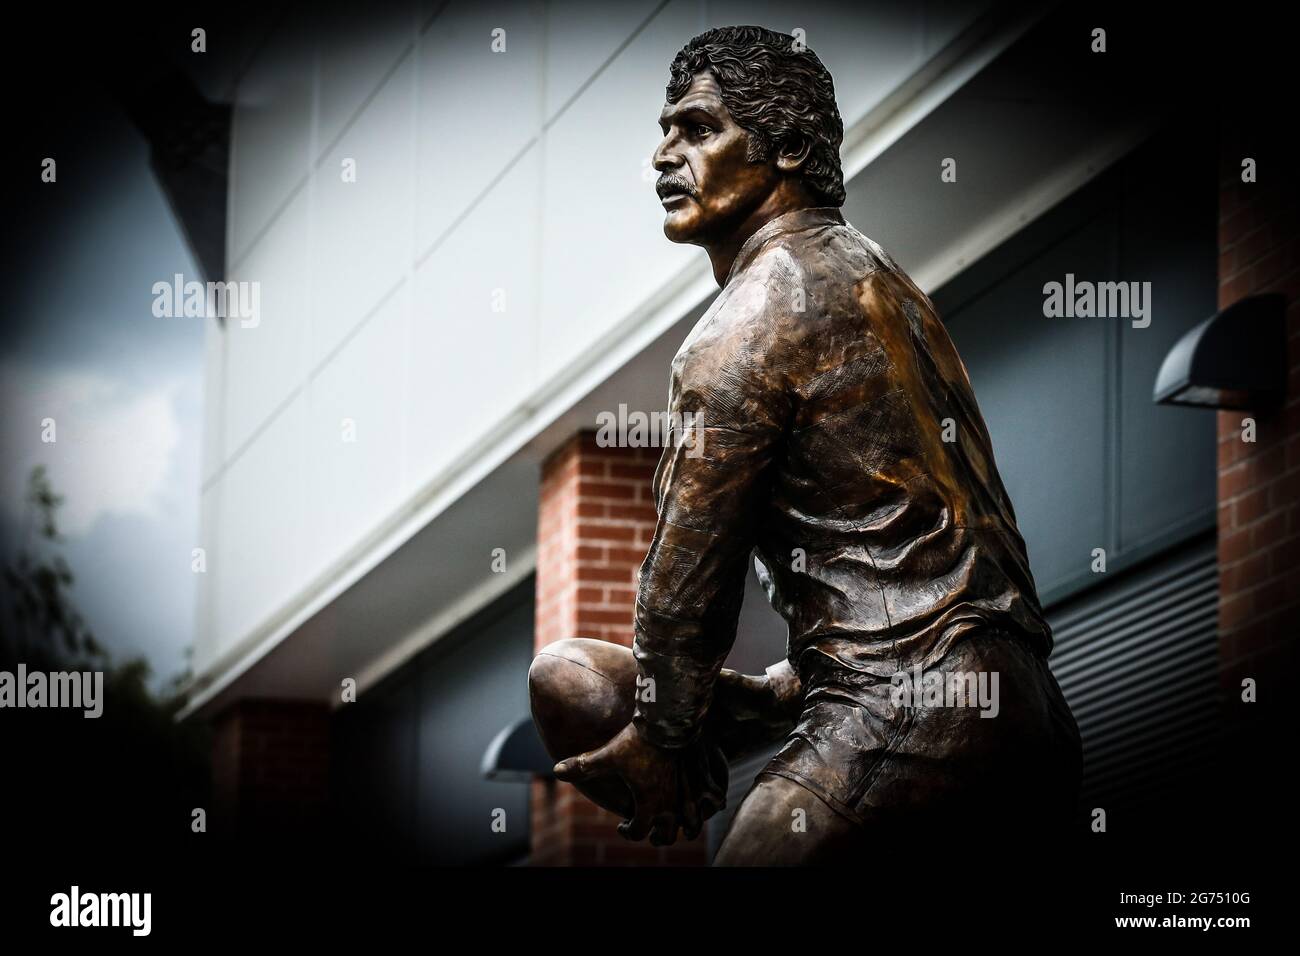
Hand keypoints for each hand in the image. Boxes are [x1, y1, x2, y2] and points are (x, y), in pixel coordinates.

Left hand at [552, 721, 725, 844]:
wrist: (670, 720)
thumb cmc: (638, 740)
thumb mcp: (608, 754)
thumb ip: (584, 765)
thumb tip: (556, 771)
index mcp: (648, 805)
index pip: (638, 832)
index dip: (627, 832)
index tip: (622, 825)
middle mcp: (670, 804)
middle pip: (667, 836)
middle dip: (657, 836)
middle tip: (648, 827)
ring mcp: (688, 794)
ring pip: (690, 824)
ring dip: (680, 825)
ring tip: (671, 817)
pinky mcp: (701, 779)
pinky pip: (707, 805)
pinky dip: (700, 808)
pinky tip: (690, 798)